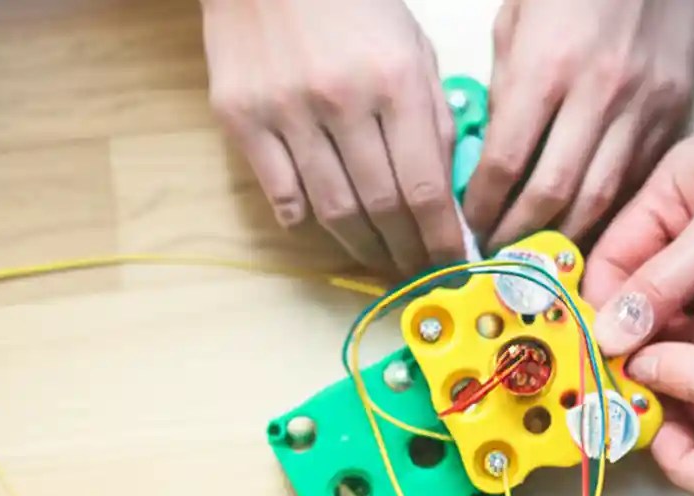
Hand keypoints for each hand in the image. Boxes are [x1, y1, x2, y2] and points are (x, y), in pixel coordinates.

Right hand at [202, 0, 462, 275]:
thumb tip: (448, 193)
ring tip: (381, 259)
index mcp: (395, 82)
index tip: (452, 263)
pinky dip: (305, 222)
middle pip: (381, 208)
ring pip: (332, 211)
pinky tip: (328, 228)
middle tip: (419, 271)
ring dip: (363, 247)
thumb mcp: (413, 48)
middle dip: (406, 251)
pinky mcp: (240, 118)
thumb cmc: (352, 5)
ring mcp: (286, 112)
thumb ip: (434, 117)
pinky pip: (280, 194)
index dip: (441, 238)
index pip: (425, 187)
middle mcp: (342, 101)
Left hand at [463, 0, 693, 248]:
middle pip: (553, 193)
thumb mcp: (518, 19)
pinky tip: (584, 225)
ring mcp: (641, 109)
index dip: (483, 205)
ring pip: (600, 198)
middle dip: (520, 233)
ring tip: (539, 254)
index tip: (469, 226)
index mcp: (548, 67)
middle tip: (499, 255)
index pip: (506, 162)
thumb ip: (504, 88)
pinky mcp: (672, 117)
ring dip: (565, 235)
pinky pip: (635, 180)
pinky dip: (607, 211)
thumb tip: (491, 154)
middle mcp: (597, 95)